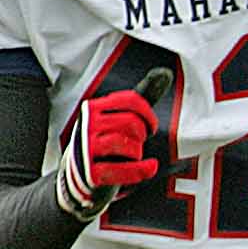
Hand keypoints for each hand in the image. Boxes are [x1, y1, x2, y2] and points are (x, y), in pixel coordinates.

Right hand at [56, 67, 169, 218]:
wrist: (82, 177)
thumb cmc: (108, 142)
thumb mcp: (122, 116)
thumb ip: (143, 96)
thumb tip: (166, 71)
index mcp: (93, 108)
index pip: (130, 101)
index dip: (147, 115)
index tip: (149, 127)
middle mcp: (86, 125)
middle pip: (132, 123)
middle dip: (142, 135)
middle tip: (138, 143)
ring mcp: (87, 150)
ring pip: (128, 145)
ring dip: (138, 153)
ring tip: (131, 156)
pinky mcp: (92, 173)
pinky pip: (126, 170)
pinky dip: (143, 170)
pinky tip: (149, 168)